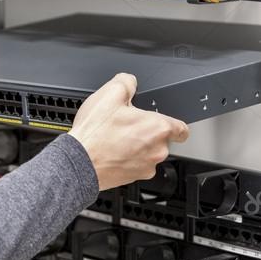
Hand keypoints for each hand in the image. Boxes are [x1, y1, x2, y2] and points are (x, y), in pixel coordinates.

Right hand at [68, 73, 188, 190]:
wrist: (78, 162)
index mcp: (158, 128)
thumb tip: (130, 81)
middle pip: (161, 139)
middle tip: (126, 124)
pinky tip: (111, 151)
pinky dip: (127, 159)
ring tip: (115, 138)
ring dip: (137, 146)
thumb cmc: (95, 133)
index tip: (165, 122)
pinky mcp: (134, 178)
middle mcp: (158, 150)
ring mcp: (146, 166)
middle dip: (147, 131)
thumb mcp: (109, 93)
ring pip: (148, 153)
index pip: (182, 129)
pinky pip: (136, 165)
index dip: (174, 124)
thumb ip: (126, 82)